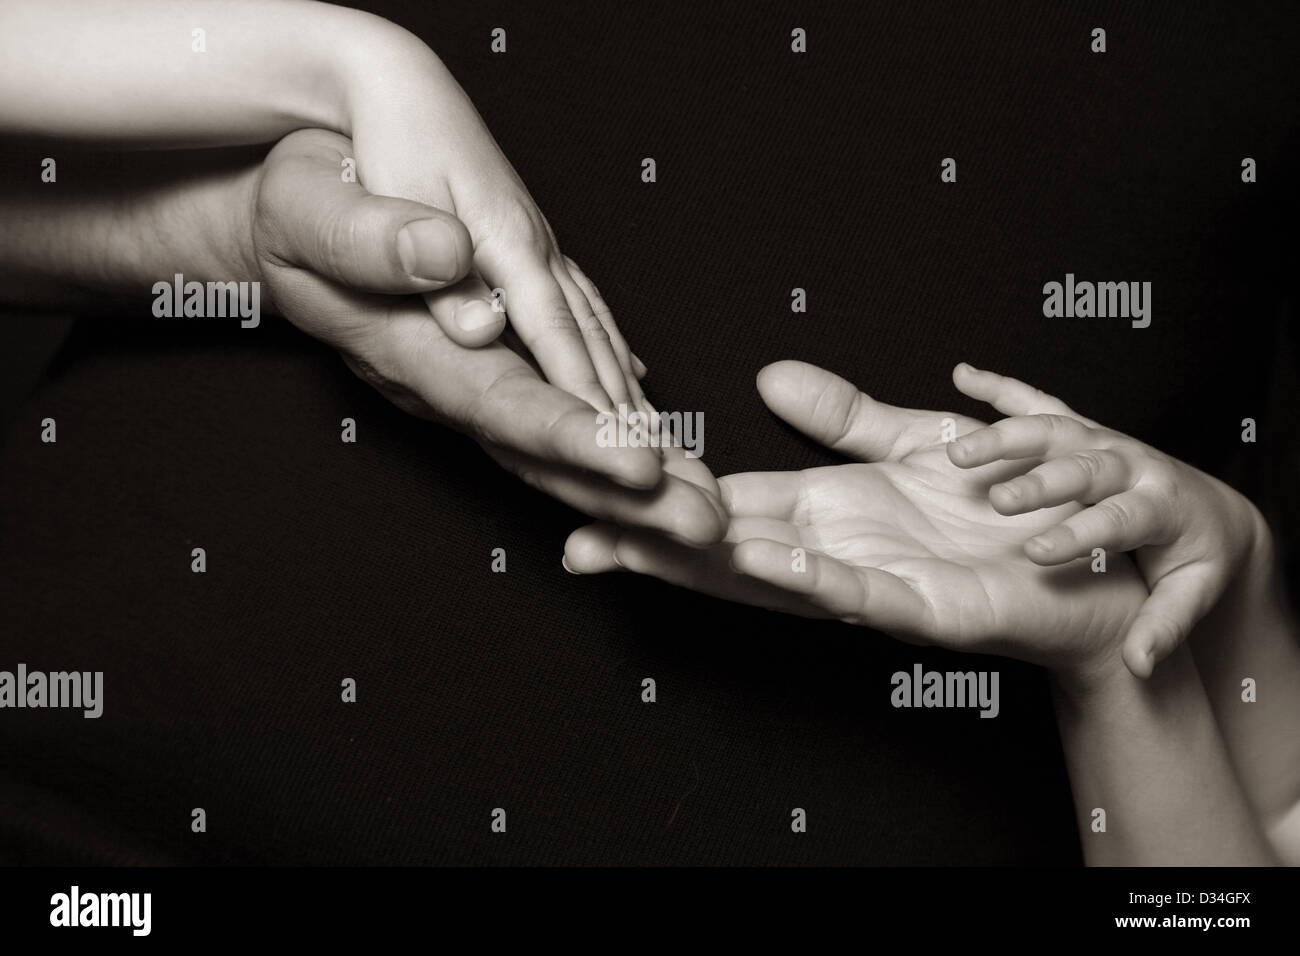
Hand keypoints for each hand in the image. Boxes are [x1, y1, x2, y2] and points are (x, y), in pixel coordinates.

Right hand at [250, 128, 723, 541]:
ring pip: (554, 451)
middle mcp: (445, 387)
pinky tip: (661, 463)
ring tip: (707, 513)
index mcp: (407, 351)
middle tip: (706, 525)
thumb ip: (369, 238)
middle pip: (540, 454)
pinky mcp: (486, 375)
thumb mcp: (310, 204)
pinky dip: (608, 445)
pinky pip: (552, 424)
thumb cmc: (291, 208)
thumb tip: (445, 260)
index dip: (570, 436)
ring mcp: (468, 388)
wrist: (282, 228)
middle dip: (623, 496)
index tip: (640, 464)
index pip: (498, 402)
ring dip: (629, 489)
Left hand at [341, 23, 649, 416]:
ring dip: (631, 389)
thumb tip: (479, 329)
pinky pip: (588, 310)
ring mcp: (542, 249)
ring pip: (599, 329)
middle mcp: (538, 250)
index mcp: (508, 242)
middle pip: (593, 341)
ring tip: (665, 441)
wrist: (404, 83)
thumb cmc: (391, 138)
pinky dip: (615, 350)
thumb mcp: (391, 197)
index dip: (587, 400)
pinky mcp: (535, 247)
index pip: (557, 337)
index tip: (620, 454)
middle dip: (631, 410)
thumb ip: (426, 265)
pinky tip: (635, 376)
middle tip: (669, 467)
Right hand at [566, 361, 1148, 683]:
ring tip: (641, 547)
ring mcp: (876, 585)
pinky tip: (757, 557)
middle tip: (578, 543)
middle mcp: (839, 552)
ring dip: (708, 565)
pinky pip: (858, 591)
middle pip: (727, 548)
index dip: (662, 498)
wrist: (1103, 553)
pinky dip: (806, 575)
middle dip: (654, 547)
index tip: (595, 496)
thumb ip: (844, 415)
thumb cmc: (1012, 506)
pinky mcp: (927, 611)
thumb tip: (767, 376)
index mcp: (829, 512)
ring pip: (776, 578)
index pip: (724, 504)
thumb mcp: (918, 443)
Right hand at [945, 363, 1266, 677]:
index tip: (1037, 556)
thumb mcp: (1191, 591)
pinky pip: (1037, 400)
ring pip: (1054, 429)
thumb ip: (1164, 625)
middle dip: (1039, 483)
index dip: (1079, 534)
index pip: (1119, 518)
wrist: (1207, 507)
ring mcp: (1101, 438)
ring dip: (1005, 437)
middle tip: (999, 502)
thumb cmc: (1193, 553)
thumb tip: (1139, 664)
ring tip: (959, 453)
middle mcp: (1129, 462)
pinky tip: (962, 375)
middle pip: (1083, 467)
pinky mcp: (1080, 426)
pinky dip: (1000, 386)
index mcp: (1160, 504)